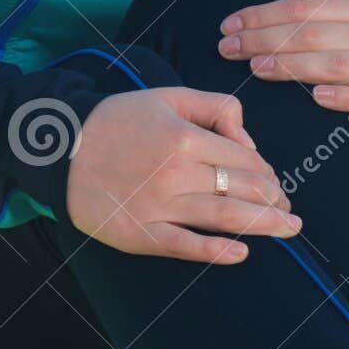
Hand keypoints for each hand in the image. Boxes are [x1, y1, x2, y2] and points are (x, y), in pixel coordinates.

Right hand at [64, 87, 300, 263]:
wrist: (60, 149)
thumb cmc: (117, 120)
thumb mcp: (167, 96)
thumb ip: (215, 106)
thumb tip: (248, 139)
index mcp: (185, 137)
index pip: (245, 159)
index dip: (268, 173)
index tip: (275, 183)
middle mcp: (176, 173)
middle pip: (243, 189)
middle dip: (274, 200)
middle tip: (288, 210)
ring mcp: (159, 206)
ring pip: (225, 218)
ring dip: (264, 225)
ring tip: (288, 229)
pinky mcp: (141, 233)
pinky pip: (187, 247)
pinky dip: (218, 251)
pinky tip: (242, 252)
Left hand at [216, 0, 348, 118]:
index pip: (305, 6)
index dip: (264, 14)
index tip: (230, 24)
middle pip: (312, 35)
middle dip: (264, 40)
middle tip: (228, 47)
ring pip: (333, 65)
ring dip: (291, 67)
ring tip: (255, 67)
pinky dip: (342, 98)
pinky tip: (315, 98)